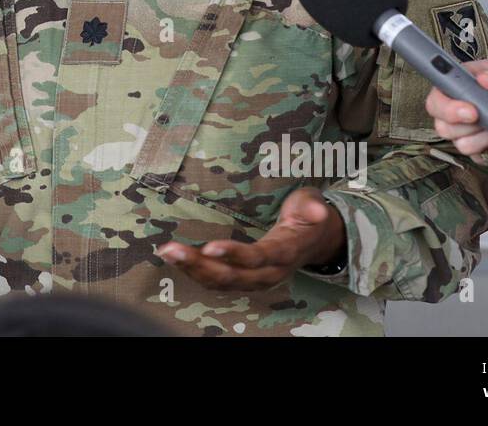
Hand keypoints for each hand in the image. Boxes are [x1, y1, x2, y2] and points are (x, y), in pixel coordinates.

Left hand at [156, 187, 345, 289]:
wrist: (315, 241)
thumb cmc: (309, 218)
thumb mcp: (314, 206)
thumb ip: (313, 207)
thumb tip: (320, 210)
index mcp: (287, 253)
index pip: (260, 258)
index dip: (236, 255)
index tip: (211, 247)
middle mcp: (270, 272)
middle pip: (234, 276)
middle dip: (200, 266)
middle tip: (172, 250)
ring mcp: (256, 279)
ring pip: (221, 282)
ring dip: (192, 270)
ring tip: (167, 252)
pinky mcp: (244, 279)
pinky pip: (217, 281)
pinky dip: (195, 272)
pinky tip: (175, 259)